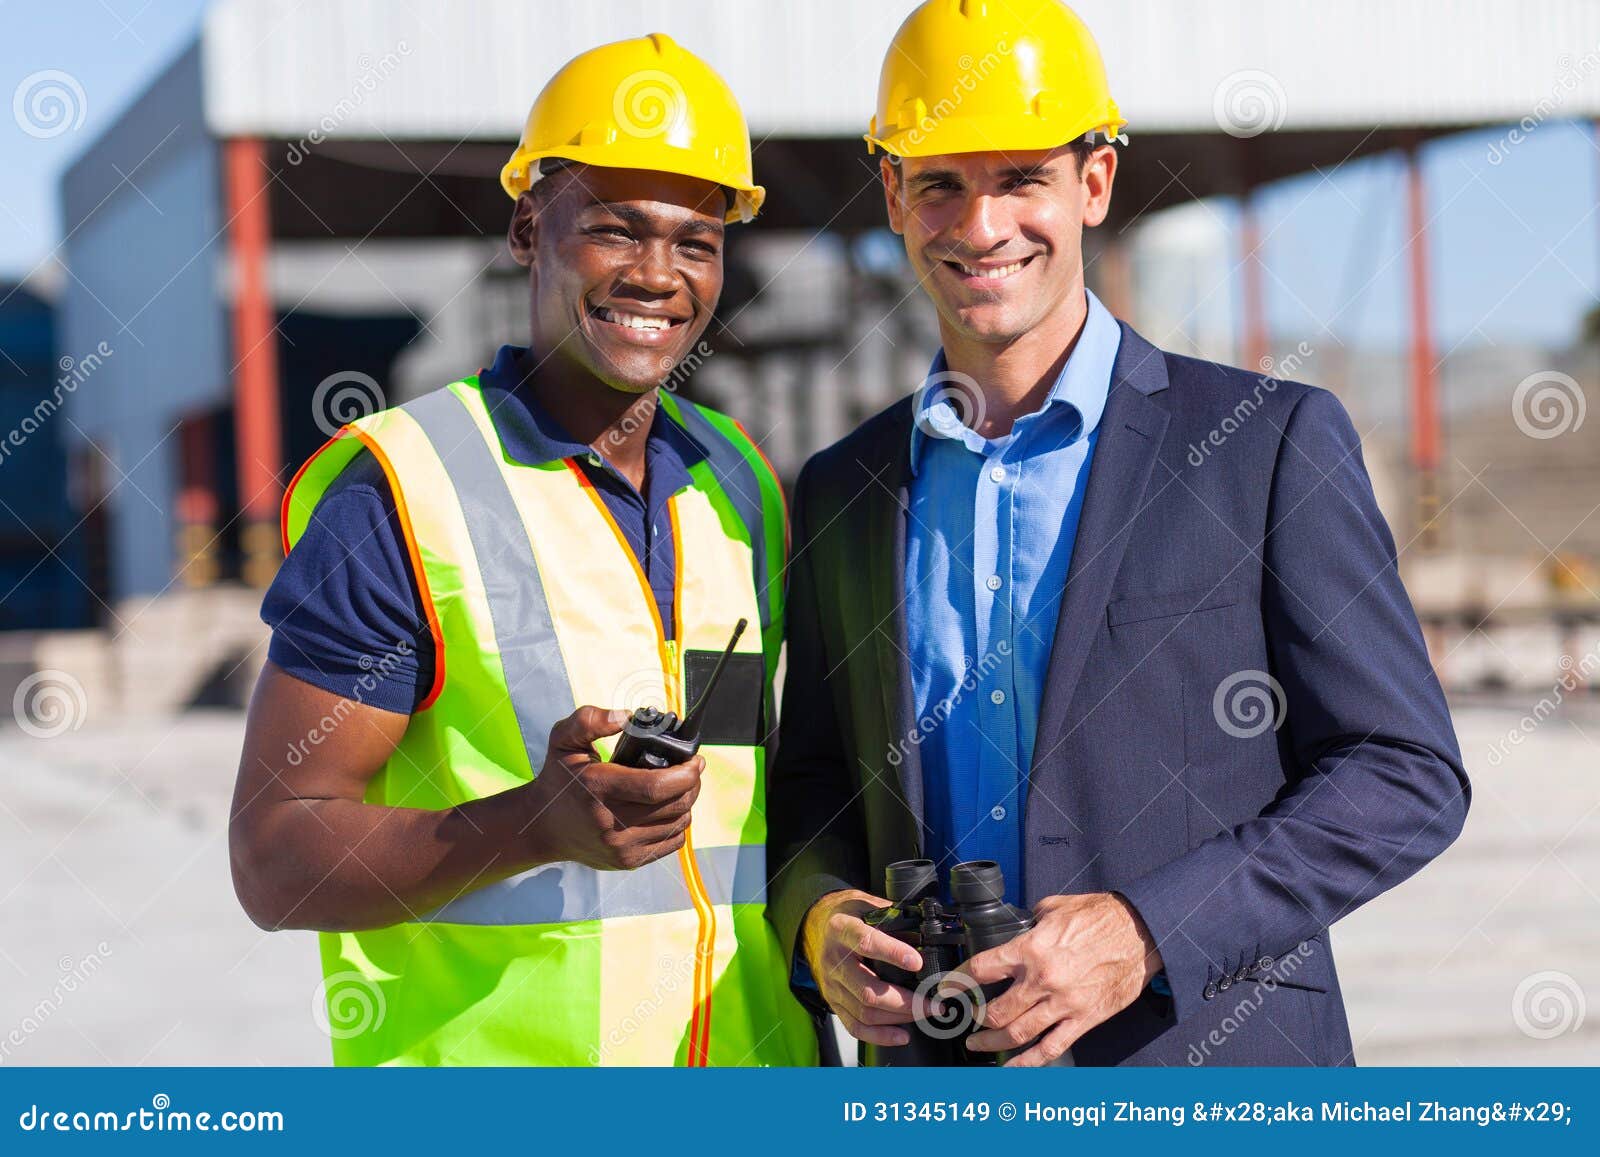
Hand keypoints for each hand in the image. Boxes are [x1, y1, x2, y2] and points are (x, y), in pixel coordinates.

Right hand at [520, 706, 702, 870]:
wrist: (543, 827)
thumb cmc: (559, 779)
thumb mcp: (563, 740)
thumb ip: (590, 720)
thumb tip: (627, 717)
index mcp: (598, 788)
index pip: (658, 786)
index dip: (686, 773)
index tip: (695, 760)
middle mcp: (610, 822)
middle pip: (675, 804)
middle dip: (692, 784)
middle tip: (691, 770)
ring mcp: (620, 847)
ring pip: (678, 823)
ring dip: (686, 803)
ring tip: (679, 788)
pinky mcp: (628, 861)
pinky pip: (671, 842)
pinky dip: (677, 824)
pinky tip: (667, 810)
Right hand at [801, 889, 928, 1045]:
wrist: (816, 926)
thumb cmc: (848, 915)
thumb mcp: (866, 903)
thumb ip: (891, 913)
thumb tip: (927, 925)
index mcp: (842, 930)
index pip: (867, 942)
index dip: (893, 953)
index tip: (917, 962)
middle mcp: (834, 961)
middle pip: (868, 990)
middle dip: (905, 1002)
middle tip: (931, 1004)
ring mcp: (832, 985)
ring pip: (865, 1012)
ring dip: (898, 1018)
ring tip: (923, 1013)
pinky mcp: (834, 1002)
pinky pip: (855, 1026)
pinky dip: (880, 1035)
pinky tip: (901, 1035)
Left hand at [944, 892, 1160, 1066]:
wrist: (1141, 931)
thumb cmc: (1101, 916)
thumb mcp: (1055, 907)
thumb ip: (1030, 920)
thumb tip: (1019, 926)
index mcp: (1030, 949)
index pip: (981, 969)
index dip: (958, 981)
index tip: (947, 989)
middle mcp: (1042, 980)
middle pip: (996, 1011)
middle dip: (976, 1019)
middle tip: (967, 1021)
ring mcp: (1064, 1004)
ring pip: (1018, 1035)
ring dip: (993, 1043)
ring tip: (978, 1045)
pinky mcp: (1084, 1019)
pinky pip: (1051, 1048)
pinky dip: (1028, 1062)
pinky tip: (1013, 1067)